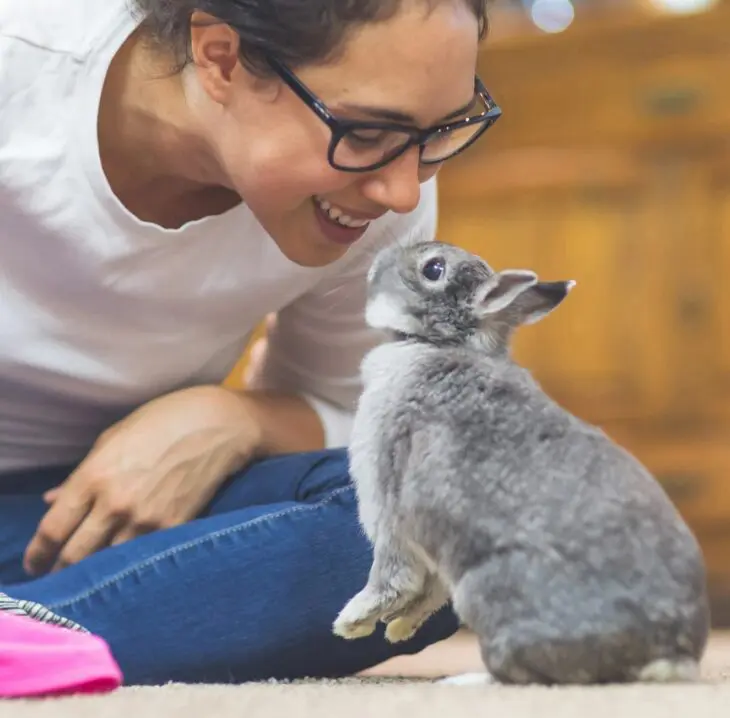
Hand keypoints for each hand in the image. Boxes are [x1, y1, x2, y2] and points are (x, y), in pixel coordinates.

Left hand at [24, 386, 260, 575]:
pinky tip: (130, 563)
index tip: (35, 562)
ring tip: (94, 573)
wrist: (219, 425)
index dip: (38, 553)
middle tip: (60, 574)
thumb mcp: (114, 437)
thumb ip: (82, 473)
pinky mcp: (175, 527)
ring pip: (109, 562)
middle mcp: (115, 503)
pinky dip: (133, 563)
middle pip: (75, 555)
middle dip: (62, 570)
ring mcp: (147, 519)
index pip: (53, 529)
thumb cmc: (164, 420)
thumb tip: (53, 501)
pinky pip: (144, 557)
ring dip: (98, 569)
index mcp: (94, 476)